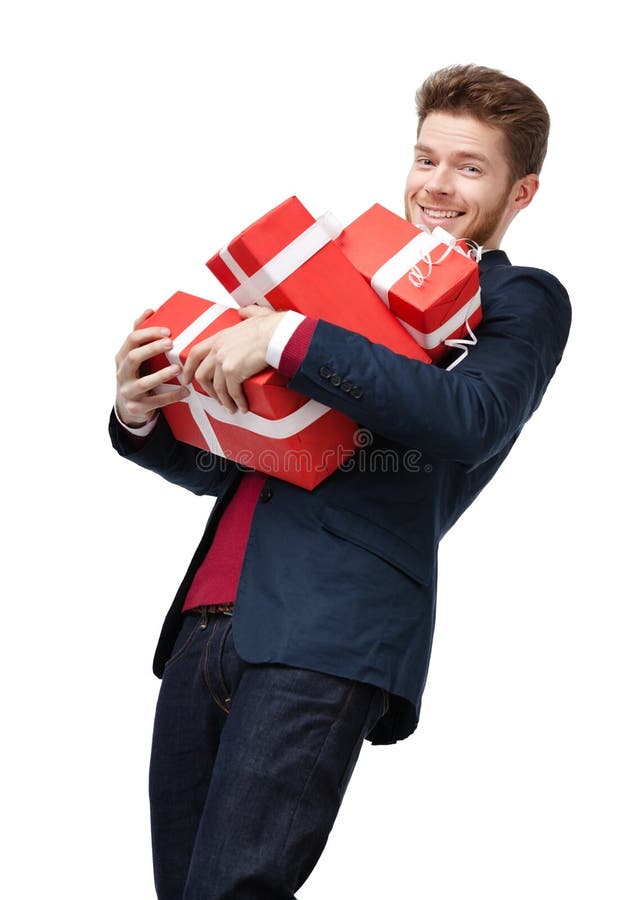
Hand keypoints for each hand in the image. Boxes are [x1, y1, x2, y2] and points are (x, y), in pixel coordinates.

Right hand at [114, 309, 190, 426]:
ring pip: (143, 382)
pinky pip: (155, 402)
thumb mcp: (134, 356)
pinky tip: (185, 391)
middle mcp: (122, 373)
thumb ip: (141, 334)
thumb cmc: (137, 374)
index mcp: (122, 357)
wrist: (128, 406)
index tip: (167, 331)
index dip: (148, 333)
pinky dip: (171, 396)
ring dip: (162, 374)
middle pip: (133, 357)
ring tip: (178, 369)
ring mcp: (128, 391)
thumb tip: (149, 310)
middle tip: (171, 343)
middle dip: (152, 349)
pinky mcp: (137, 407)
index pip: (131, 339)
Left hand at [181, 306, 284, 412]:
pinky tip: (243, 407)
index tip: (187, 378)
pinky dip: (238, 402)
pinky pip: (233, 393)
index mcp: (220, 337)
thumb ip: (246, 313)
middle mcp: (218, 349)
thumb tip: (243, 311)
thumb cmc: (271, 326)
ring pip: (217, 388)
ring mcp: (224, 361)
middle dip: (207, 390)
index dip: (189, 368)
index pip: (195, 353)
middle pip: (202, 375)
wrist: (278, 334)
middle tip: (214, 399)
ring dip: (224, 401)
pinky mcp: (233, 372)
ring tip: (232, 407)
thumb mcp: (254, 315)